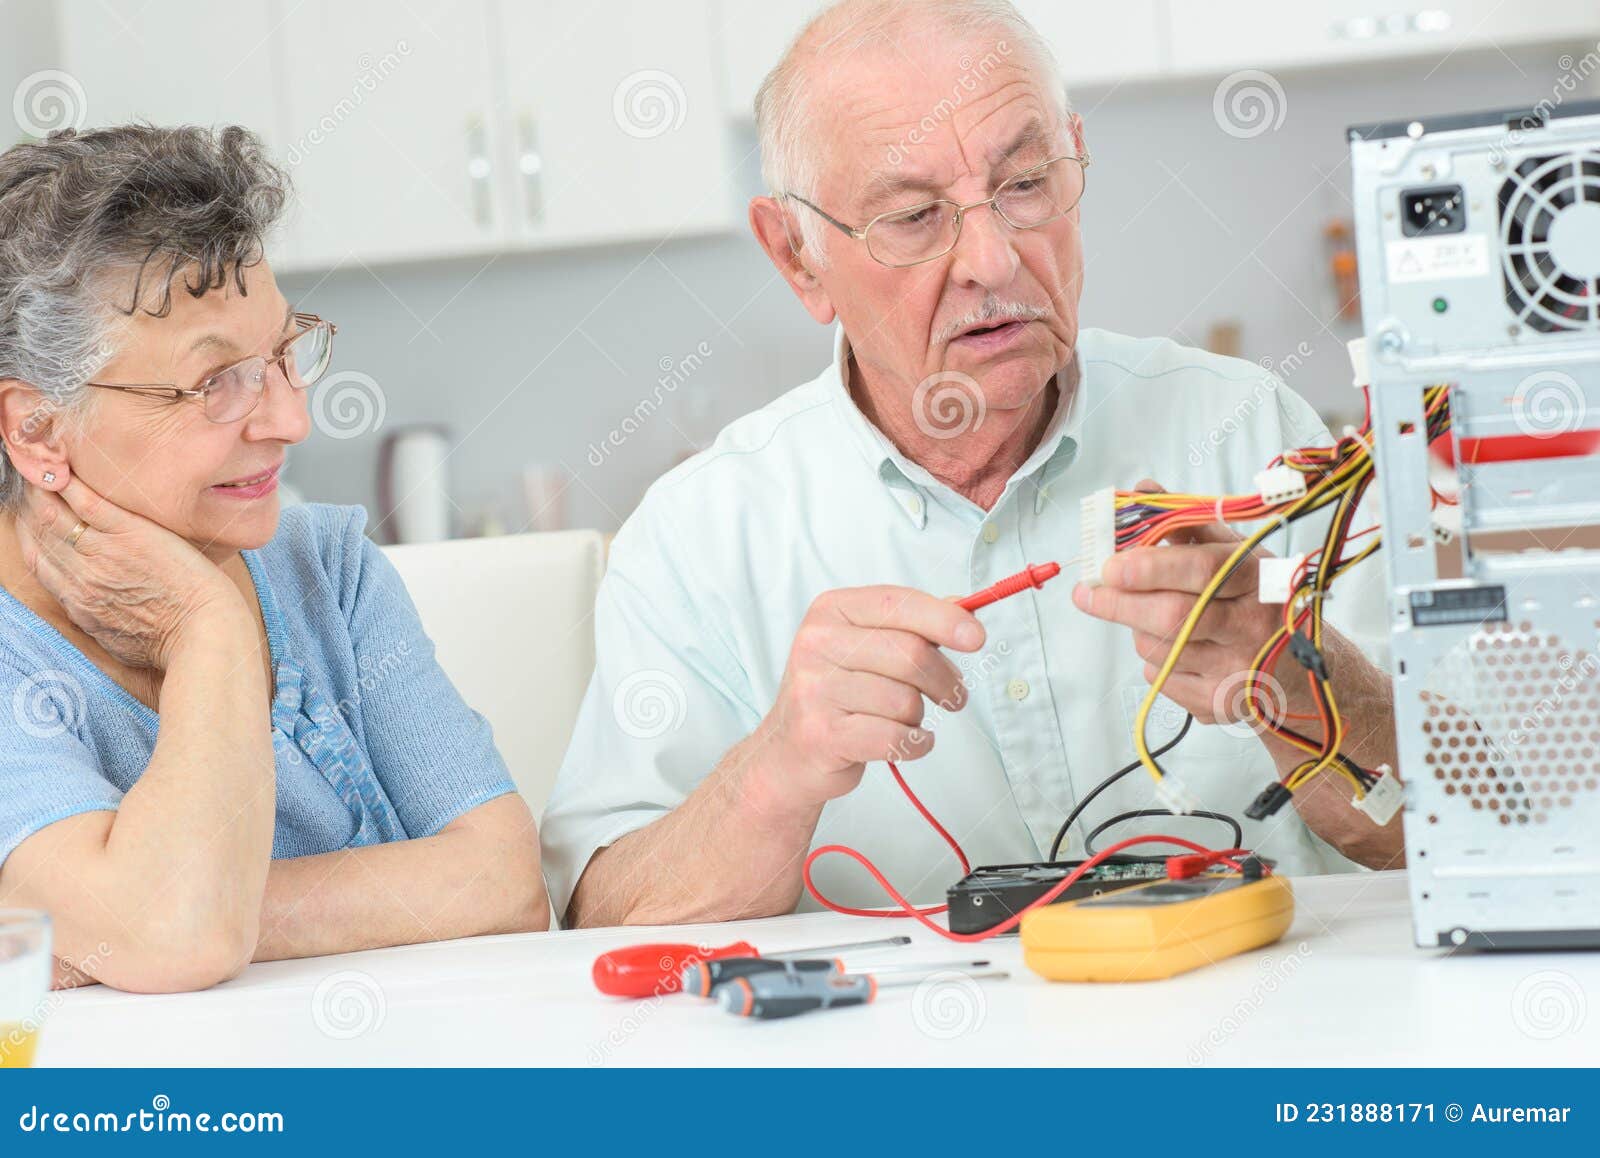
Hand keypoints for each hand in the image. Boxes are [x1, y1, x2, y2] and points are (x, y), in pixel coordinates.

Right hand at [15, 478, 247, 669]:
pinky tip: (65, 466)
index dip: (29, 530)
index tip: (29, 512)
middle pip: (40, 531)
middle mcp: (80, 576)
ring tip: (46, 464)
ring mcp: (103, 554)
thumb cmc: (173, 642)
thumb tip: (88, 605)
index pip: (38, 558)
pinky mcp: (131, 535)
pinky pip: (89, 504)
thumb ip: (96, 615)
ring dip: (44, 486)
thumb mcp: (118, 639)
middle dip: (32, 501)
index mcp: (77, 601)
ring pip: (54, 514)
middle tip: (35, 477)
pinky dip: (71, 484)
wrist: (203, 635)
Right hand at [754, 586, 985, 810]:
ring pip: (905, 701)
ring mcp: (815, 689)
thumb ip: (911, 625)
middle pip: (910, 654)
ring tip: (904, 719)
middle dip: (944, 679)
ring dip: (919, 716)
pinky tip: (907, 741)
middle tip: (954, 695)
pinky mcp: (821, 734)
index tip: (975, 638)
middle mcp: (817, 643)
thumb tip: (963, 611)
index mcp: (831, 610)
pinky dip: (914, 743)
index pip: (899, 603)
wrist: (787, 751)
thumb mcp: (864, 646)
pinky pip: (895, 738)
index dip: (945, 620)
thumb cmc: (836, 694)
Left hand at [1072, 478, 1284, 725]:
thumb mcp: (1238, 557)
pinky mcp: (1221, 705)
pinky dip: (1154, 660)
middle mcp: (1254, 627)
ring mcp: (1239, 671)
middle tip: (1086, 593)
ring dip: (1139, 630)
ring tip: (1152, 618)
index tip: (1109, 565)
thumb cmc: (1259, 601)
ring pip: (1159, 648)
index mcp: (1259, 580)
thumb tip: (1142, 489)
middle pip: (1172, 617)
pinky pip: (1162, 679)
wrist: (1304, 670)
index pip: (1202, 570)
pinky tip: (1178, 649)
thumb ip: (1188, 524)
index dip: (1151, 566)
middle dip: (1119, 603)